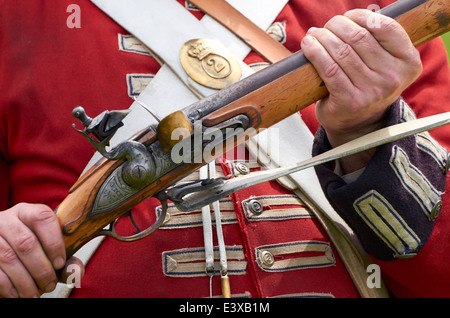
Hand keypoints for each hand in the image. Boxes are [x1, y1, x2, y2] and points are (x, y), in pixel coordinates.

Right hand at [0, 203, 83, 297]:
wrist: (1, 247)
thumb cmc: (32, 247)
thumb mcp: (50, 247)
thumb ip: (66, 258)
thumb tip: (76, 272)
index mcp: (27, 212)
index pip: (42, 217)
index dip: (54, 242)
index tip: (60, 263)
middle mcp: (7, 220)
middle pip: (26, 242)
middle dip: (42, 268)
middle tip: (50, 284)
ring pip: (9, 258)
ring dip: (26, 281)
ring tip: (37, 293)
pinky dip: (10, 287)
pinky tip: (20, 294)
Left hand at [301, 9, 421, 172]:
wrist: (357, 124)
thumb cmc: (367, 86)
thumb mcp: (384, 64)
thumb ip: (378, 41)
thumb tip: (356, 15)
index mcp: (408, 63)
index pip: (387, 28)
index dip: (363, 16)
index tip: (349, 16)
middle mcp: (392, 78)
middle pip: (358, 37)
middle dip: (337, 25)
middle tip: (327, 26)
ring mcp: (371, 91)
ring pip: (341, 52)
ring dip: (322, 37)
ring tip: (314, 34)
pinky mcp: (349, 101)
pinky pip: (329, 69)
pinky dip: (315, 52)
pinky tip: (308, 45)